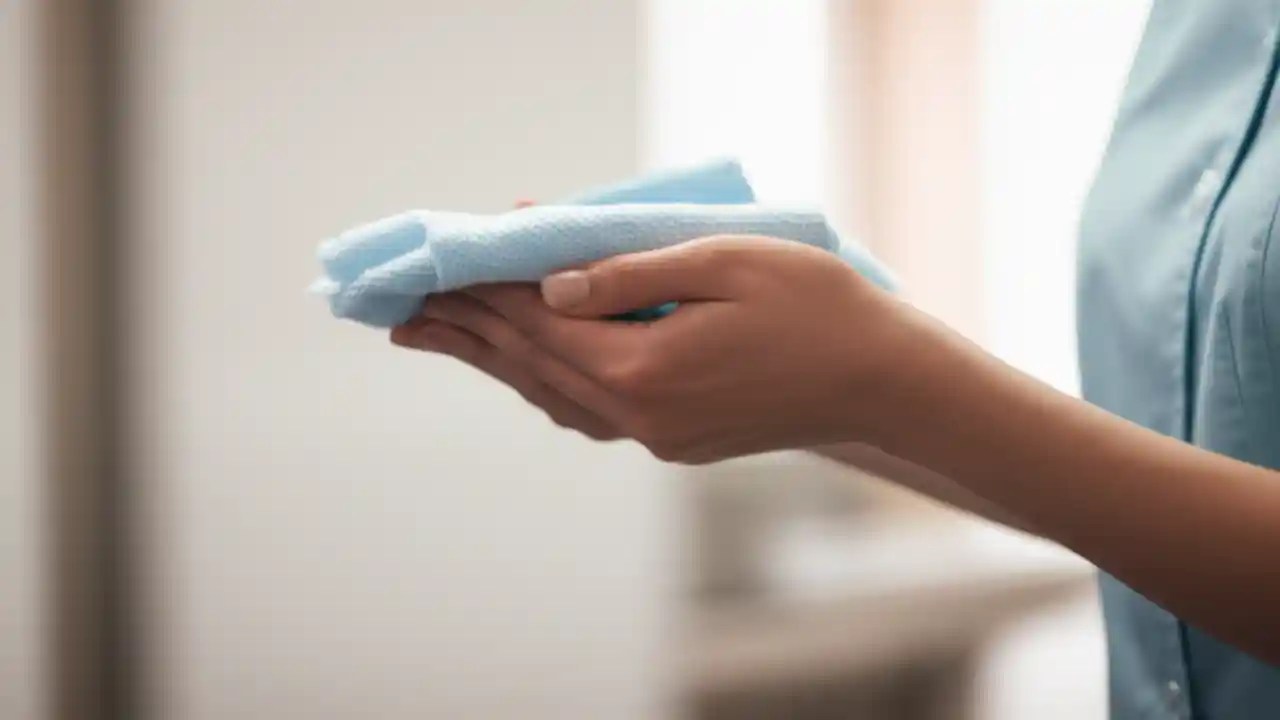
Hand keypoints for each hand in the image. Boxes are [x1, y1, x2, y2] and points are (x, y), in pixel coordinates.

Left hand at [392, 235, 914, 462]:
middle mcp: (641, 414)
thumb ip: (629, 273)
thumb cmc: (815, 306)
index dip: (485, 293)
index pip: (539, 324)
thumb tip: (549, 284)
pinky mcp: (678, 441)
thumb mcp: (723, 263)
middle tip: (405, 316)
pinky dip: (549, 384)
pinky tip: (529, 371)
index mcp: (645, 368)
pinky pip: (591, 413)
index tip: (439, 270)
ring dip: (499, 364)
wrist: (881, 381)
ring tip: (446, 339)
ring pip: (555, 396)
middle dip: (467, 335)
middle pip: (531, 368)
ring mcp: (659, 436)